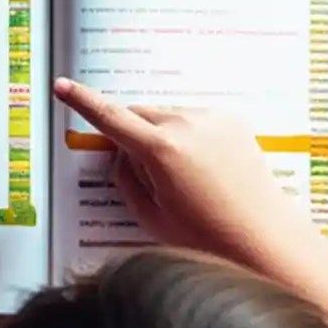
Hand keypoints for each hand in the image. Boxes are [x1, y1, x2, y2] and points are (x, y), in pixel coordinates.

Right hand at [53, 77, 321, 272]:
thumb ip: (125, 178)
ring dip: (162, 137)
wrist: (264, 240)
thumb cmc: (207, 238)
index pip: (109, 117)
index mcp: (161, 150)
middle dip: (131, 134)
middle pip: (139, 115)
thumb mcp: (150, 215)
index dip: (82, 102)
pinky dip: (188, 137)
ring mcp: (213, 119)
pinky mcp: (232, 121)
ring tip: (184, 180)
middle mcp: (187, 125)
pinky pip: (194, 120)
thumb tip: (120, 152)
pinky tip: (204, 171)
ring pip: (166, 117)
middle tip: (146, 175)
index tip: (63, 86)